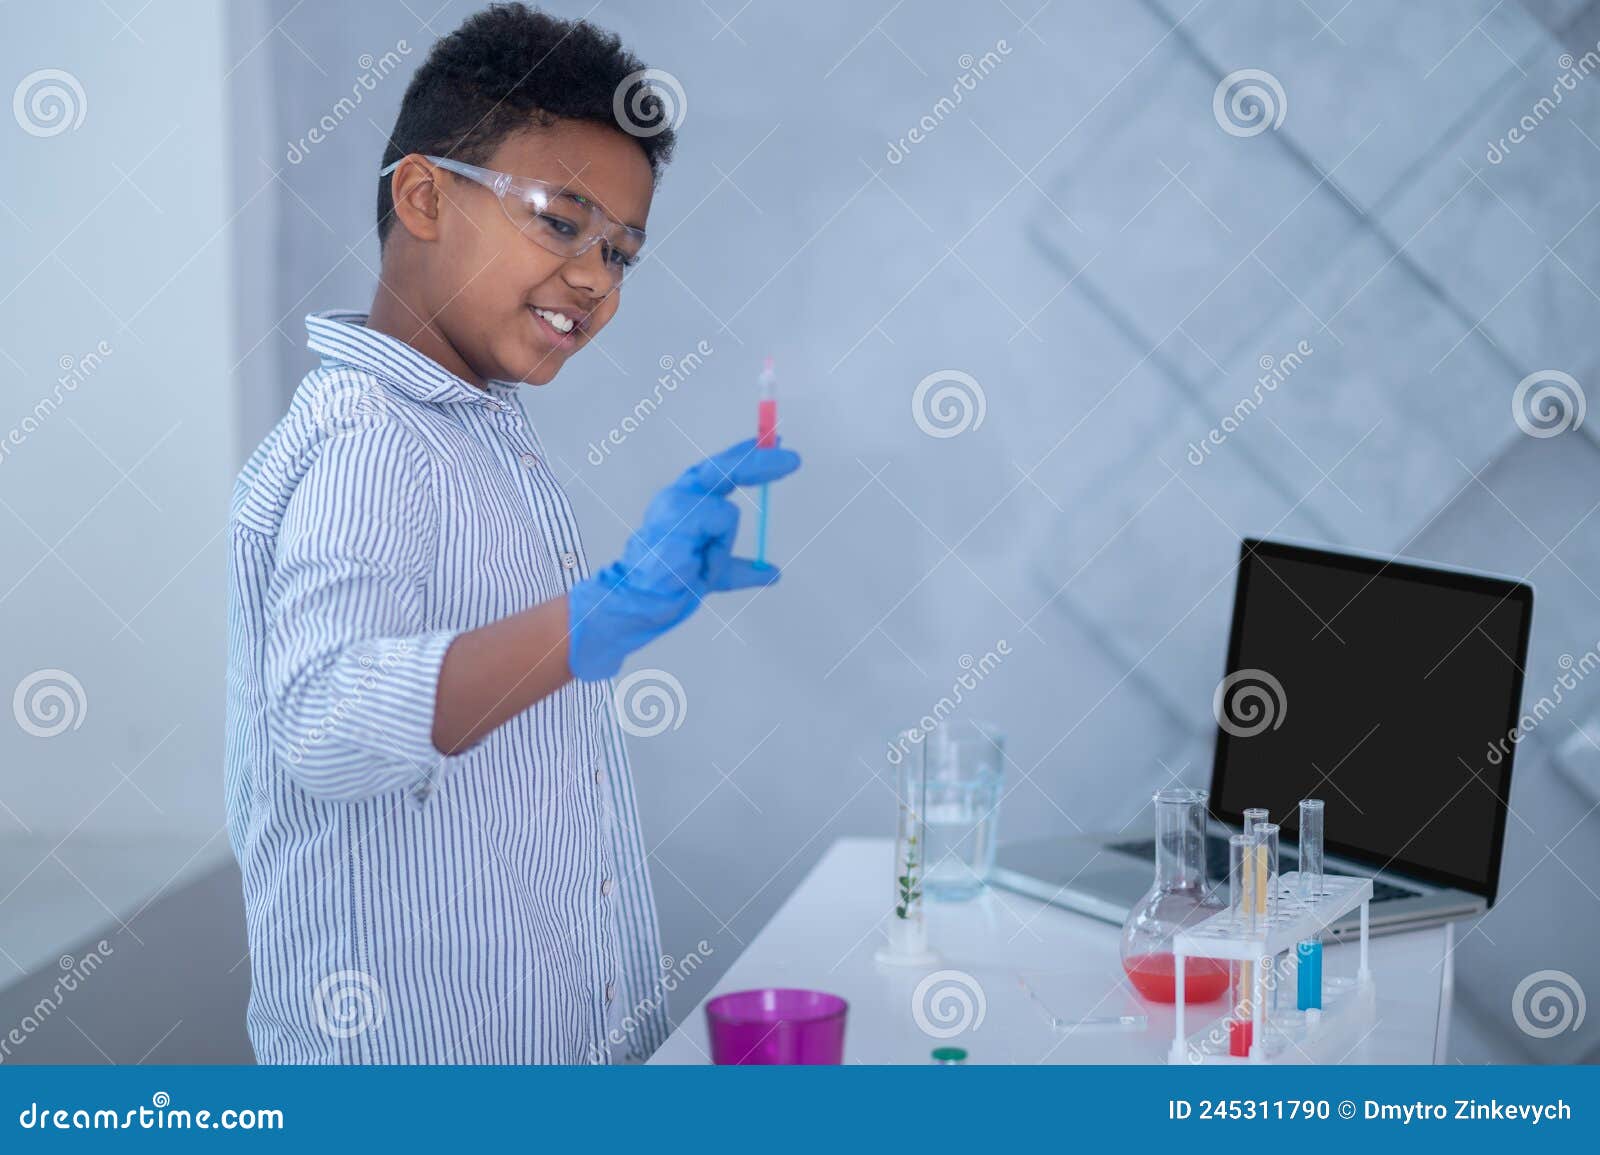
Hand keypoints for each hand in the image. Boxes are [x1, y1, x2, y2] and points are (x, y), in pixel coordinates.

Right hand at [567, 437, 800, 679]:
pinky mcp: (674, 524)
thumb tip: (773, 574)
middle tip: (795, 460)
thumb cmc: (671, 581)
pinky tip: (693, 565)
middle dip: (761, 461)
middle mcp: (679, 496)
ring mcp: (674, 507)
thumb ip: (743, 569)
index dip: (750, 453)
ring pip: (728, 514)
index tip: (776, 442)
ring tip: (699, 562)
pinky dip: (715, 556)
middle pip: (725, 467)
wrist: (642, 603)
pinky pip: (717, 535)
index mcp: (688, 499)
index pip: (722, 468)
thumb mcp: (716, 574)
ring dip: (721, 545)